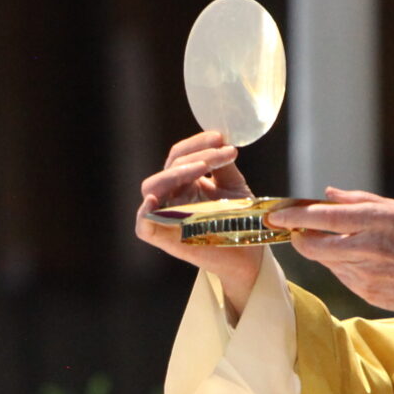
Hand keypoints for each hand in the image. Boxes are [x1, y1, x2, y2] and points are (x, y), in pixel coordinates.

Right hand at [134, 130, 263, 307]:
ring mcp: (167, 216)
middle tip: (219, 152)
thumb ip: (223, 164)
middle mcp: (173, 196)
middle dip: (192, 154)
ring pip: (152, 187)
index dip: (197, 142)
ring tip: (204, 167)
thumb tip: (219, 140)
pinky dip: (144, 214)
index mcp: (186, 182)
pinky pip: (143, 226)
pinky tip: (155, 201)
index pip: (179, 154)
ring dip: (176, 173)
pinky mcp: (166, 239)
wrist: (250, 254)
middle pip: (167, 167)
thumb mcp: (234, 185)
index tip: (222, 138)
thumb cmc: (240, 220)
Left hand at [273, 188, 393, 312]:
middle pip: (315, 246)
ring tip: (339, 241)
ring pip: (326, 262)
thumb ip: (358, 200)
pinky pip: (341, 276)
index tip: (278, 213)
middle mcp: (370, 248)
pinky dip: (340, 266)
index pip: (325, 217)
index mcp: (378, 221)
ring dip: (322, 251)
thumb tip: (326, 194)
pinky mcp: (366, 293)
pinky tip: (358, 260)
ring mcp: (367, 274)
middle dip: (298, 238)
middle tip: (294, 230)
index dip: (296, 216)